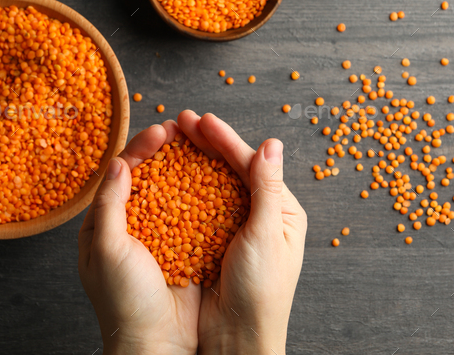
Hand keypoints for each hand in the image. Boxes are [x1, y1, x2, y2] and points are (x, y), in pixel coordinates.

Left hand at [78, 121, 199, 354]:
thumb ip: (109, 205)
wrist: (156, 343)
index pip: (121, 175)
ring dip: (185, 167)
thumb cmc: (123, 300)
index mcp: (105, 224)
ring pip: (173, 191)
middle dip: (163, 151)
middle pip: (149, 177)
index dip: (140, 149)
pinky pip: (194, 214)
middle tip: (182, 129)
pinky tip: (215, 177)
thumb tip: (118, 164)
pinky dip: (203, 194)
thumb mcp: (107, 249)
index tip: (161, 132)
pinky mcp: (185, 245)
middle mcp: (132, 225)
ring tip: (200, 144)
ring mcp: (160, 234)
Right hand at [175, 110, 306, 354]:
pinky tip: (172, 173)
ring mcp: (237, 227)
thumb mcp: (267, 235)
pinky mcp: (216, 240)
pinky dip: (187, 188)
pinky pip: (201, 207)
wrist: (238, 336)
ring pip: (215, 184)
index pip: (252, 165)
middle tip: (183, 121)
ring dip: (196, 161)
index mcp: (282, 211)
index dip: (226, 140)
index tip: (202, 121)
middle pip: (232, 169)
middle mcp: (261, 215)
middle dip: (208, 143)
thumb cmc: (261, 292)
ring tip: (176, 138)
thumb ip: (268, 188)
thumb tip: (272, 144)